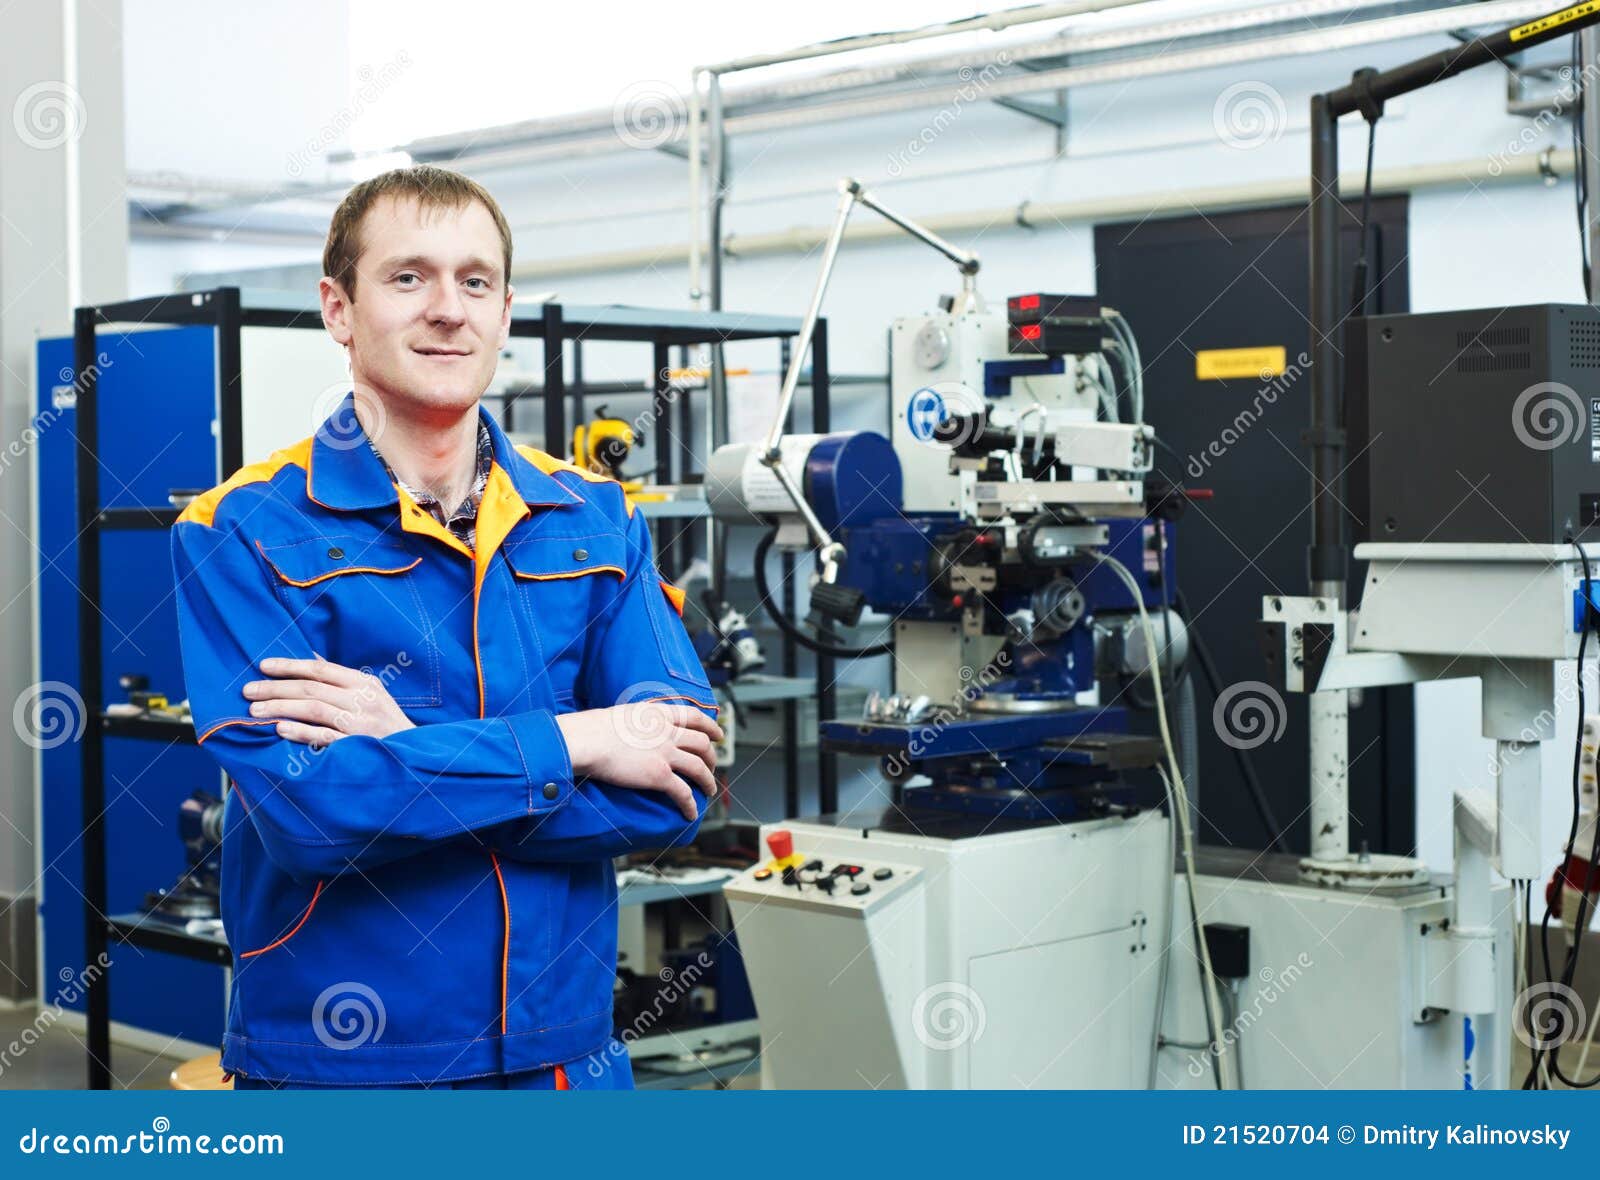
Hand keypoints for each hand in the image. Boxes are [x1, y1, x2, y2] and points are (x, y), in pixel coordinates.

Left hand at [244, 656, 415, 745]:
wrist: (414, 754)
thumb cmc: (385, 724)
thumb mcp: (371, 695)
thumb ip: (342, 680)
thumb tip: (312, 660)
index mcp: (364, 683)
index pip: (321, 668)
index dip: (290, 666)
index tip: (263, 667)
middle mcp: (363, 700)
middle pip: (312, 688)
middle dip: (276, 688)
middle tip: (248, 691)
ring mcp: (360, 724)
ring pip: (314, 709)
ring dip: (281, 708)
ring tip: (254, 712)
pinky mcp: (357, 746)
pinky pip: (324, 737)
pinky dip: (301, 732)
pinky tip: (279, 730)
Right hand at [555, 703, 722, 820]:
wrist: (586, 740)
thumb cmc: (593, 728)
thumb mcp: (622, 714)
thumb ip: (637, 722)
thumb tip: (634, 729)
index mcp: (659, 715)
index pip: (694, 717)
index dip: (711, 726)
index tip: (718, 733)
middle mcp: (667, 732)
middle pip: (702, 744)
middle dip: (711, 757)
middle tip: (712, 765)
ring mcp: (666, 753)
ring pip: (699, 769)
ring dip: (707, 781)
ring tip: (709, 790)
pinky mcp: (659, 775)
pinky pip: (683, 793)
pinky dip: (690, 805)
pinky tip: (691, 813)